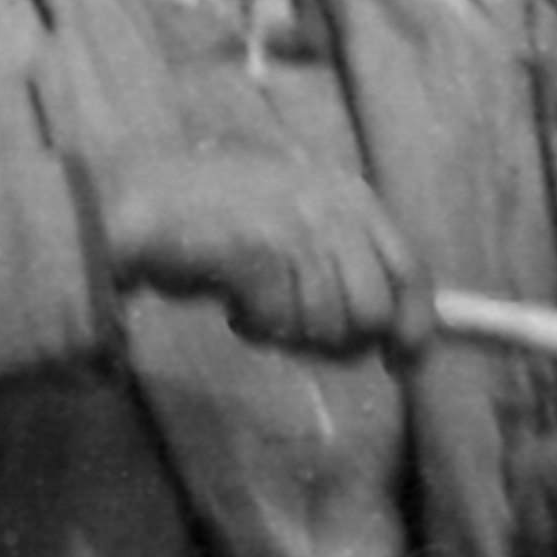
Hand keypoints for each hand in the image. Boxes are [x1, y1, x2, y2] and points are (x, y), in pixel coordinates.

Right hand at [103, 149, 434, 355]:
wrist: (142, 205)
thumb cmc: (215, 219)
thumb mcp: (296, 220)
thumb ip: (346, 259)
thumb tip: (389, 327)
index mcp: (348, 193)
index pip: (411, 269)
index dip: (414, 325)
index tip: (403, 363)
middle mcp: (332, 205)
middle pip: (372, 312)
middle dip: (341, 341)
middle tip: (300, 336)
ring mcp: (297, 227)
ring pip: (329, 324)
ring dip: (292, 331)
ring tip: (257, 304)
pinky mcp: (263, 252)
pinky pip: (280, 323)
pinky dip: (256, 326)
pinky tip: (233, 298)